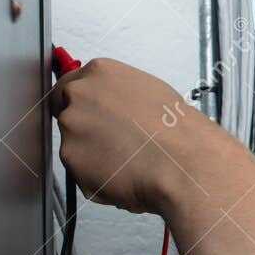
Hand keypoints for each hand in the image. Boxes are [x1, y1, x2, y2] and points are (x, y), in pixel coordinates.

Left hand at [50, 58, 254, 216]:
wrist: (186, 167)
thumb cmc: (180, 136)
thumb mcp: (152, 95)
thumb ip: (121, 97)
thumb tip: (116, 108)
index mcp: (101, 73)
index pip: (70, 86)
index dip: (84, 108)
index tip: (92, 119)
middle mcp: (80, 96)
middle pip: (68, 115)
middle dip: (88, 133)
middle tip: (116, 146)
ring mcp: (72, 127)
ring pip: (75, 147)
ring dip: (94, 159)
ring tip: (129, 163)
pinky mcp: (72, 160)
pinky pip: (81, 175)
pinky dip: (99, 181)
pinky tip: (125, 176)